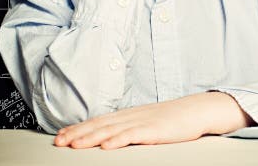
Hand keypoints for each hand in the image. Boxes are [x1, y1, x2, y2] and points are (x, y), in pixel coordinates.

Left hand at [53, 92, 252, 149]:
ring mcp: (143, 122)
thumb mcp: (148, 121)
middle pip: (100, 124)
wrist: (198, 110)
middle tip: (59, 142)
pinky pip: (133, 135)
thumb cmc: (174, 119)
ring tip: (74, 145)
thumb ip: (129, 127)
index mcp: (129, 114)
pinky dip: (118, 140)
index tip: (60, 135)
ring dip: (91, 137)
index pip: (99, 120)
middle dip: (78, 133)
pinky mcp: (155, 130)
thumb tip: (109, 136)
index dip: (79, 128)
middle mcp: (132, 116)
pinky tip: (106, 146)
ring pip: (112, 130)